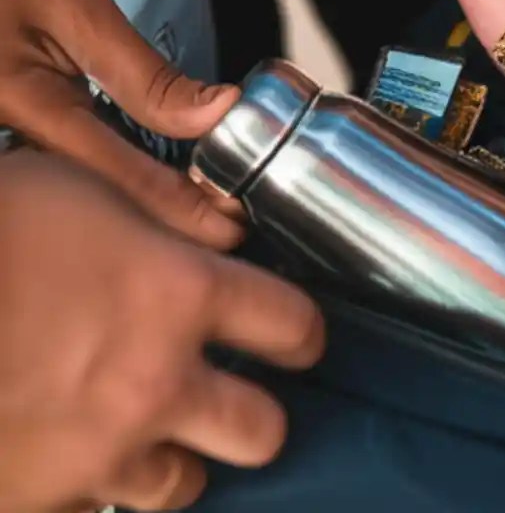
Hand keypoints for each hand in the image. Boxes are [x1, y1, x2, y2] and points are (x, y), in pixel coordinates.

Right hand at [0, 0, 241, 249]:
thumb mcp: (72, 7)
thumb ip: (143, 72)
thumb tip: (220, 114)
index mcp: (29, 111)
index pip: (125, 178)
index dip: (185, 211)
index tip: (235, 228)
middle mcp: (8, 154)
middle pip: (99, 204)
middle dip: (164, 225)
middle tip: (227, 232)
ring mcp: (4, 168)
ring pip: (78, 202)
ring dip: (136, 215)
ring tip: (200, 221)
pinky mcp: (5, 163)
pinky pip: (58, 188)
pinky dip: (107, 195)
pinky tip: (148, 200)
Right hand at [0, 150, 324, 511]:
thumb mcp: (73, 187)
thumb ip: (158, 218)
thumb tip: (214, 236)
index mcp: (176, 295)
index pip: (295, 327)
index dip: (299, 332)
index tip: (289, 336)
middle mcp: (153, 382)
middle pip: (263, 430)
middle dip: (250, 413)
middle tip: (222, 393)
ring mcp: (96, 452)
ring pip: (183, 484)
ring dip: (169, 456)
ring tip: (135, 425)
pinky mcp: (42, 499)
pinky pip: (95, 508)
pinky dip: (90, 484)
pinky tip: (64, 447)